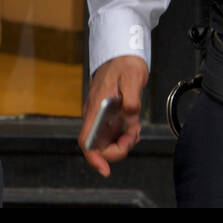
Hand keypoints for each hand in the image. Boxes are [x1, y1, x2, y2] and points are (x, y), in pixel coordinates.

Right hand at [78, 55, 147, 177]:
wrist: (122, 53)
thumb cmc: (123, 63)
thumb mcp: (131, 77)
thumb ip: (131, 98)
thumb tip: (130, 116)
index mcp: (95, 107)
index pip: (86, 140)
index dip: (93, 158)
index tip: (104, 169)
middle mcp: (95, 115)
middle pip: (99, 145)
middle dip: (116, 149)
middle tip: (132, 138)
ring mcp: (102, 116)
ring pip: (108, 141)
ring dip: (123, 142)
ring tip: (135, 130)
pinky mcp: (110, 115)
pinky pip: (114, 133)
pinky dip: (125, 136)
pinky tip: (134, 128)